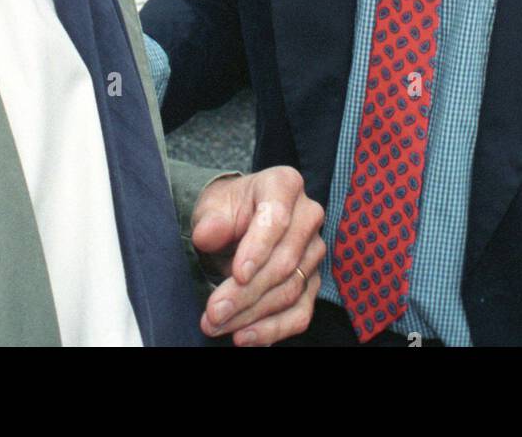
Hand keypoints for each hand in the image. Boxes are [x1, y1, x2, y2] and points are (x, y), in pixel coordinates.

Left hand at [191, 166, 324, 346]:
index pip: (277, 217)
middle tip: (213, 312)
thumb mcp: (212, 207)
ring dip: (252, 314)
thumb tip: (208, 233)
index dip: (259, 247)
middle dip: (246, 292)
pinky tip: (245, 337)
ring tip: (216, 324)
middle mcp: (307, 216)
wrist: (237, 223)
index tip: (237, 274)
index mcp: (284, 185)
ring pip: (290, 290)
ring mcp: (313, 251)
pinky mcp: (313, 282)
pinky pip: (300, 313)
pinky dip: (272, 330)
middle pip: (284, 261)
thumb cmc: (226, 211)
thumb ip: (212, 219)